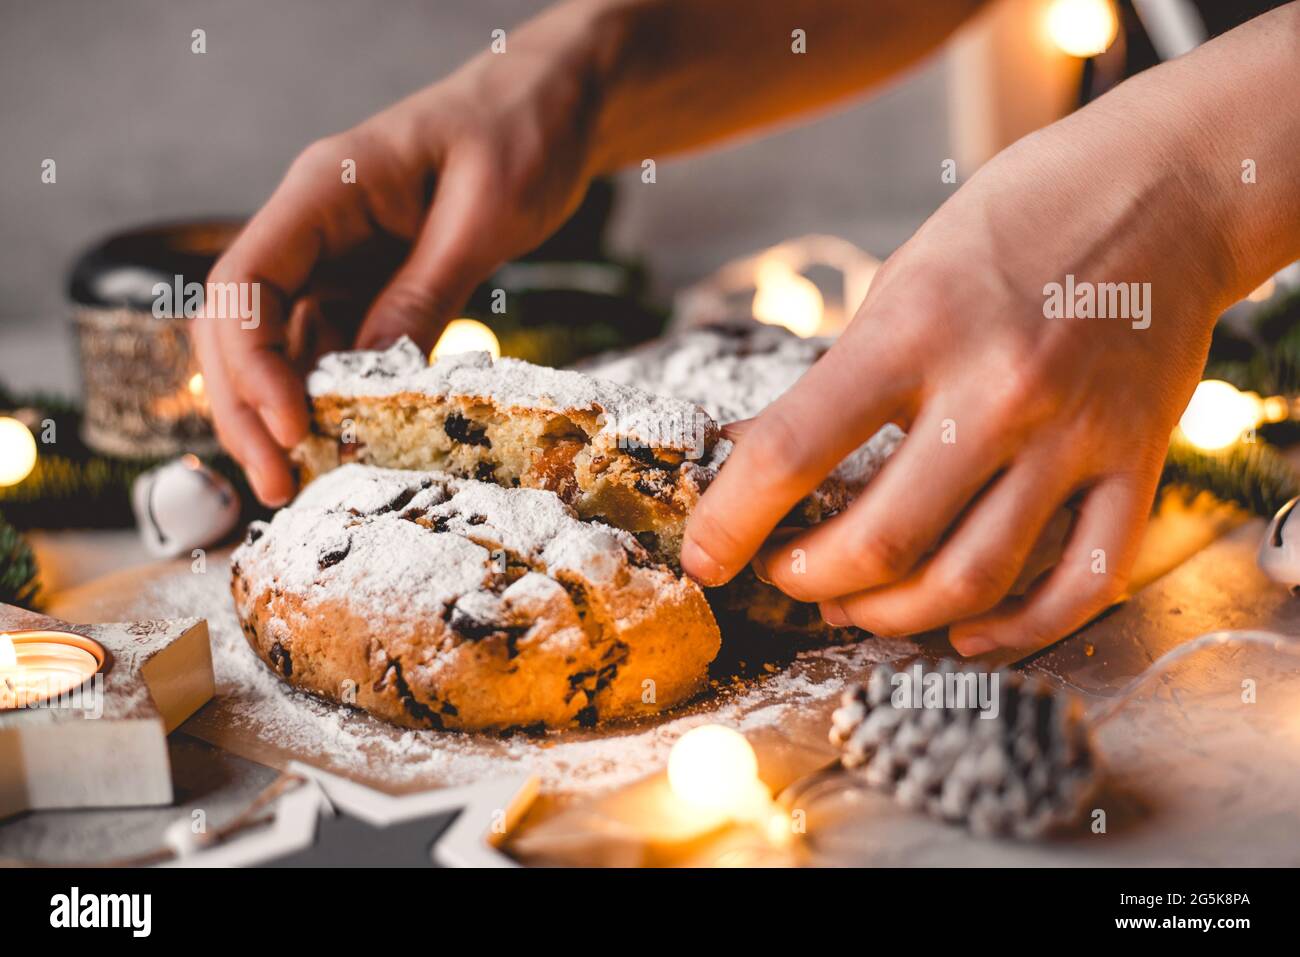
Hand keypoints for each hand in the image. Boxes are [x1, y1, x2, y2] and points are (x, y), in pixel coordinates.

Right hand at [195, 38, 600, 504]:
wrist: (553, 107)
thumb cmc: (522, 134)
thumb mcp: (484, 215)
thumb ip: (426, 291)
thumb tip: (373, 374)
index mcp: (324, 189)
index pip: (244, 281)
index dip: (251, 364)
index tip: (293, 428)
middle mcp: (314, 228)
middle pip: (241, 326)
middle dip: (248, 408)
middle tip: (278, 485)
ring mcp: (338, 259)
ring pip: (283, 347)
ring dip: (288, 414)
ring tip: (307, 483)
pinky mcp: (370, 285)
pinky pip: (337, 348)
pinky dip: (338, 397)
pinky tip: (352, 443)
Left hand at [681, 94, 1239, 655]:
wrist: (1165, 185)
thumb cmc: (1014, 222)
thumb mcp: (902, 278)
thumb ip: (840, 377)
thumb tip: (753, 459)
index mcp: (917, 328)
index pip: (792, 449)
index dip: (729, 521)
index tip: (703, 555)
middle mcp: (998, 389)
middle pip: (883, 540)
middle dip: (809, 578)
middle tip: (785, 575)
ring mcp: (1075, 434)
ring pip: (973, 579)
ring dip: (894, 615)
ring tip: (854, 605)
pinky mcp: (1138, 461)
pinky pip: (1083, 580)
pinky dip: (1020, 628)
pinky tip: (968, 632)